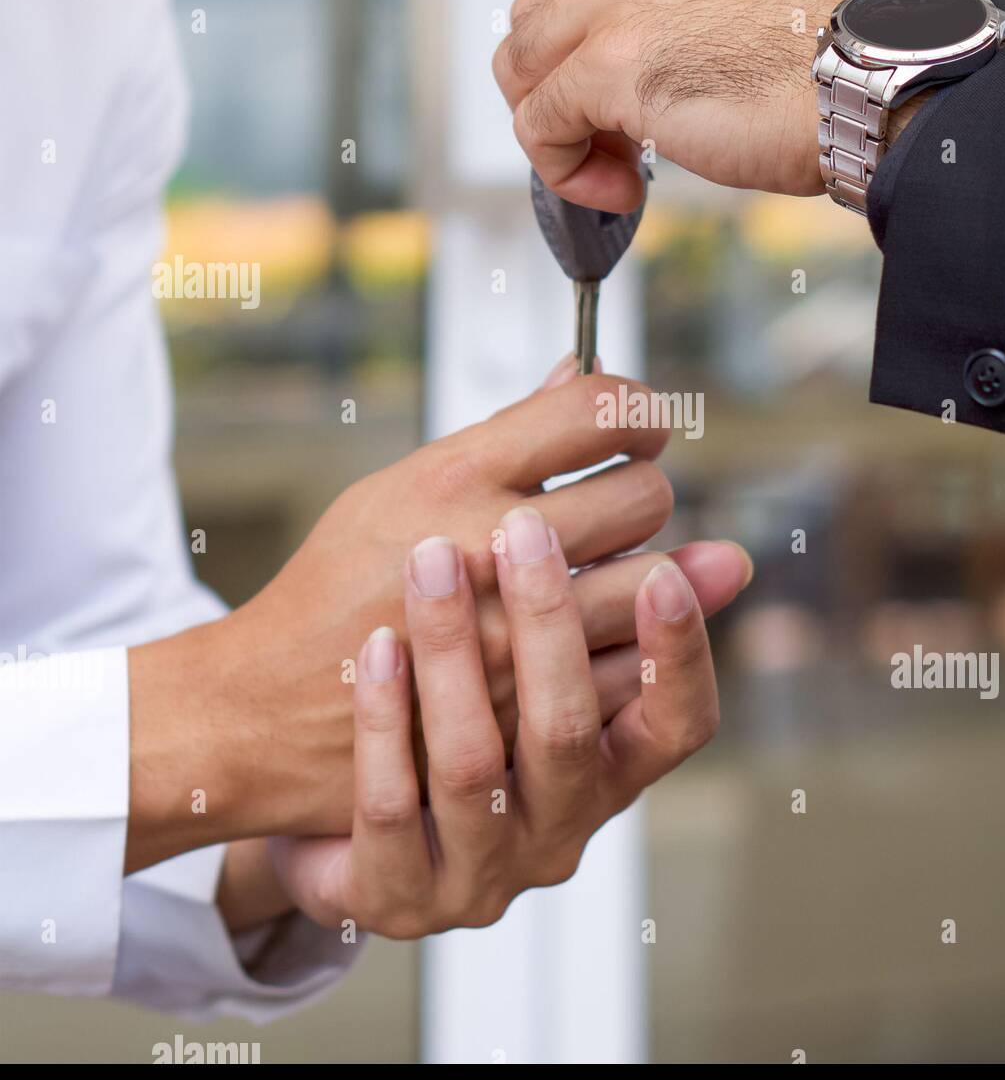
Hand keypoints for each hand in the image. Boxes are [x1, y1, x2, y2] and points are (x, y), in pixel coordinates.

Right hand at [128, 361, 749, 870]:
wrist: (273, 709)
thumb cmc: (338, 586)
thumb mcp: (399, 486)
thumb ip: (505, 434)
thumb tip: (580, 370)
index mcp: (454, 478)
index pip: (596, 412)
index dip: (637, 411)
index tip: (638, 426)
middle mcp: (490, 548)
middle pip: (644, 495)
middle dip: (645, 492)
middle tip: (618, 504)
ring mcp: (515, 633)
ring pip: (656, 582)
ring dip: (652, 572)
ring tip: (613, 570)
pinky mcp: (530, 705)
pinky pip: (637, 661)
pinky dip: (638, 640)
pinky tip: (609, 629)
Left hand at [271, 517, 717, 936]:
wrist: (348, 843)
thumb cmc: (472, 736)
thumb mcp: (549, 689)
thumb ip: (622, 622)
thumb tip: (730, 557)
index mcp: (609, 781)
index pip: (677, 730)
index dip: (677, 660)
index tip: (661, 573)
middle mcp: (557, 837)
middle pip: (566, 733)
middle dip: (547, 622)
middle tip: (523, 527)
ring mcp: (478, 878)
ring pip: (471, 766)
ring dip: (451, 651)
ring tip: (432, 559)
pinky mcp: (397, 899)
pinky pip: (389, 808)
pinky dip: (383, 719)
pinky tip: (377, 643)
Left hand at [494, 0, 862, 212]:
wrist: (868, 93)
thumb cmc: (828, 62)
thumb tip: (611, 59)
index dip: (558, 23)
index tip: (585, 71)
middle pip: (532, 12)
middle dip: (554, 84)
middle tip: (607, 134)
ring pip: (522, 66)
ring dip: (555, 127)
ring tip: (614, 166)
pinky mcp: (614, 63)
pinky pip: (542, 121)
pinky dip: (563, 166)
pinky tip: (617, 188)